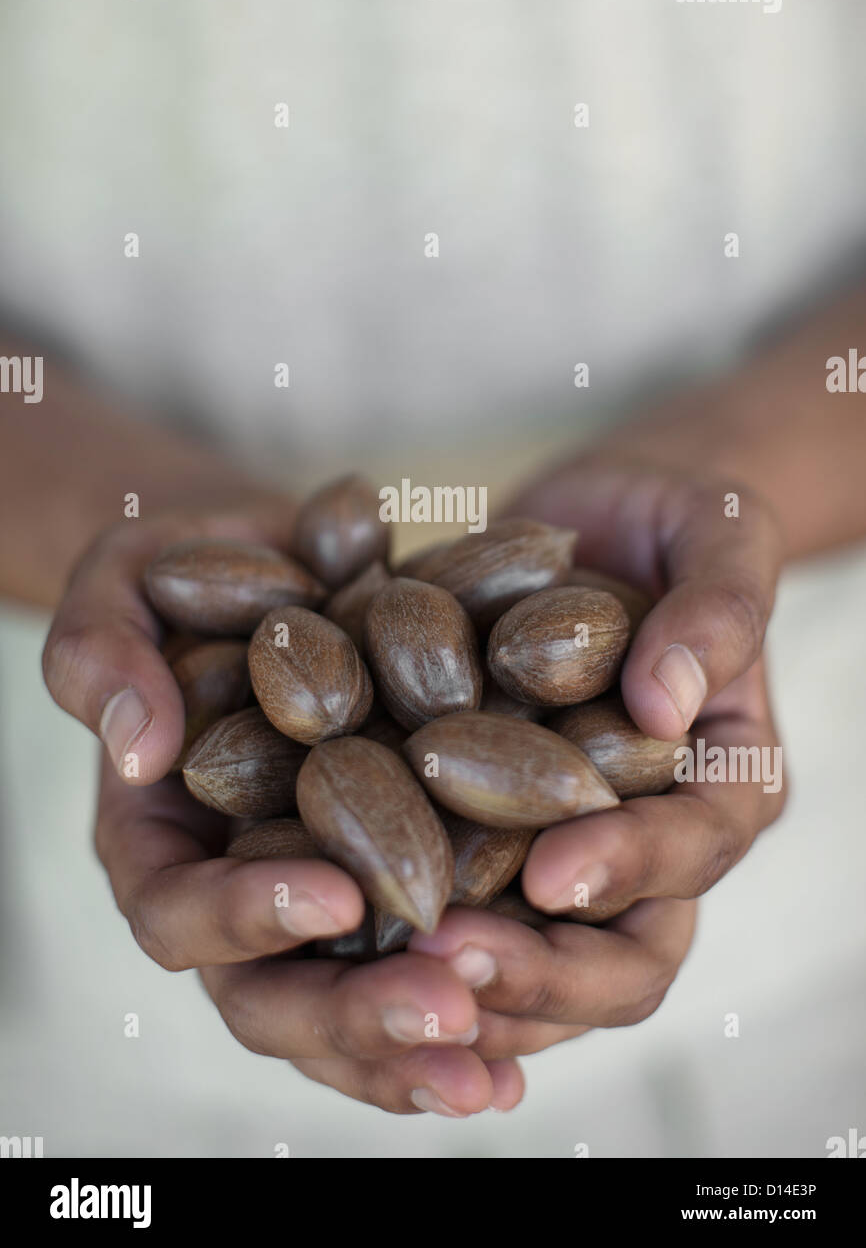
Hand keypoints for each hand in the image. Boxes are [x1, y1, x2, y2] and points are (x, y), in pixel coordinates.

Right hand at [42, 501, 523, 1116]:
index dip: (244, 916)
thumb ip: (102, 654)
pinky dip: (483, 992)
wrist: (279, 566)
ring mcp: (323, 894)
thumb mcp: (120, 587)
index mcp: (158, 843)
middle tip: (446, 1011)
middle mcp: (239, 893)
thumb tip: (139, 748)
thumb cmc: (180, 573)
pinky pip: (431, 954)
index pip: (177, 912)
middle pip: (276, 996)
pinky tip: (542, 1020)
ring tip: (497, 1060)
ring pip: (357, 1002)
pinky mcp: (401, 877)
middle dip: (356, 1015)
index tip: (332, 893)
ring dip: (424, 1042)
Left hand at [407, 457, 785, 1064]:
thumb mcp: (721, 532)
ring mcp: (563, 841)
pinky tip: (316, 895)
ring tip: (374, 957)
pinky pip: (448, 880)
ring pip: (530, 951)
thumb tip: (665, 706)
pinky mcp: (487, 824)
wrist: (601, 517)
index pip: (692, 850)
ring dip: (459, 973)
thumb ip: (717, 609)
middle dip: (536, 971)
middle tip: (445, 953)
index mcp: (723, 784)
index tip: (551, 872)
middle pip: (617, 954)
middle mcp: (647, 838)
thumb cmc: (679, 517)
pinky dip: (390, 903)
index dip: (628, 868)